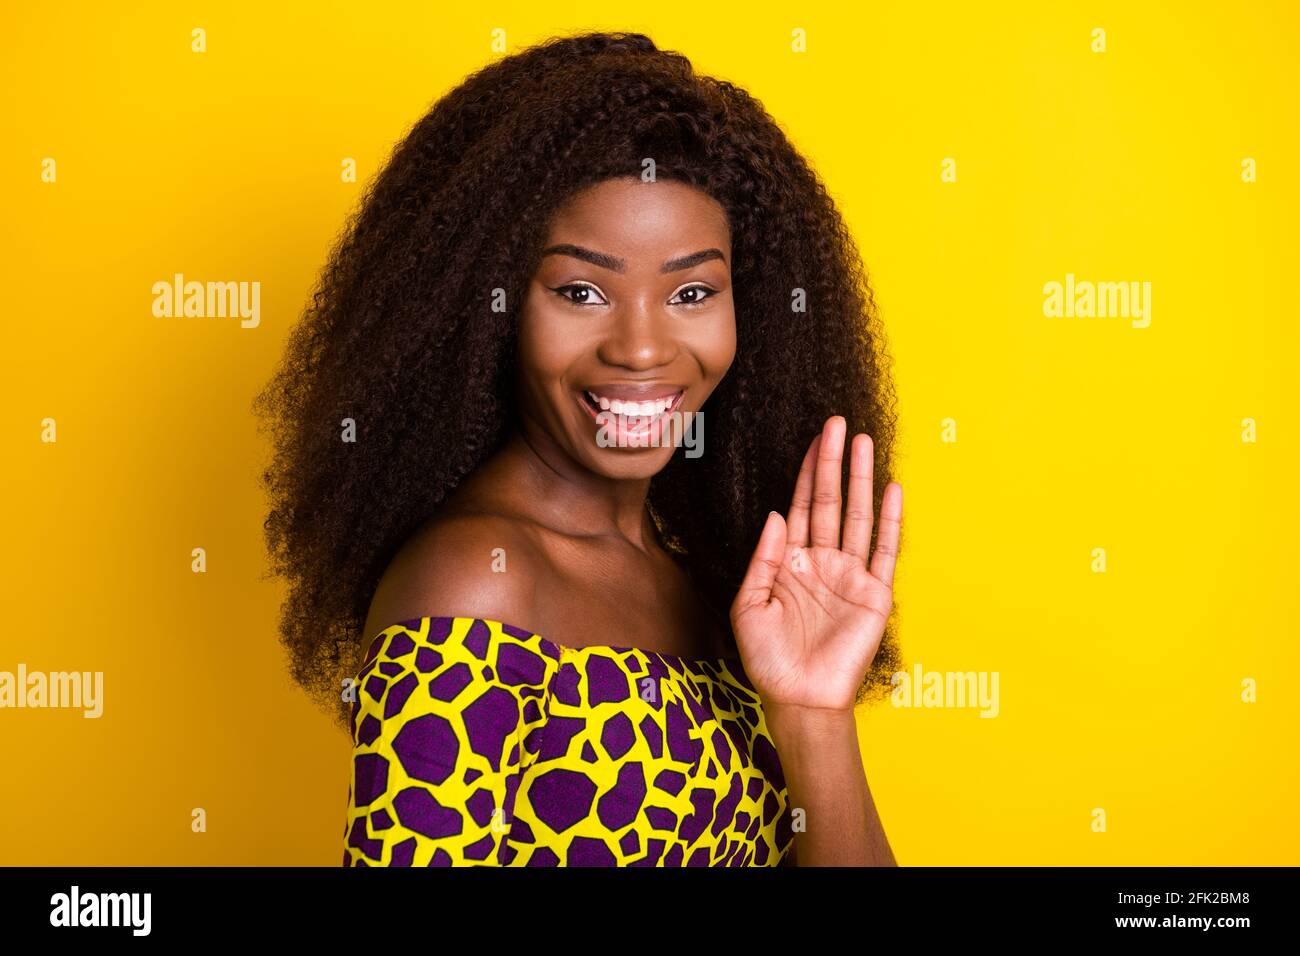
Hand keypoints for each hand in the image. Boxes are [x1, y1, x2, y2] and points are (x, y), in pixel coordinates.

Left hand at [730, 416, 901, 711]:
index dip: (807, 473)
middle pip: (830, 501)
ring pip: (858, 516)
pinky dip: (891, 520)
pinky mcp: (874, 594)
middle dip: (831, 462)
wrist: (798, 699)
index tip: (813, 439)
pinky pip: (885, 550)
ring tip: (862, 442)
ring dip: (861, 479)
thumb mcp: (749, 605)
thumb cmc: (768, 659)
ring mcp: (850, 575)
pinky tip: (892, 489)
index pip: (801, 506)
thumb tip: (777, 513)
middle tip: (836, 424)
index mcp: (790, 562)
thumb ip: (763, 558)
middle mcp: (822, 562)